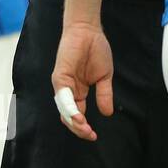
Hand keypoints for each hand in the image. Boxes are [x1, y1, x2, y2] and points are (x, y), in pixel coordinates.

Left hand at [51, 21, 113, 141]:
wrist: (89, 31)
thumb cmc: (96, 50)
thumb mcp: (105, 76)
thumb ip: (104, 94)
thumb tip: (108, 113)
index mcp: (78, 92)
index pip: (77, 115)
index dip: (84, 127)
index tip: (94, 136)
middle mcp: (68, 91)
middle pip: (68, 117)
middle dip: (78, 129)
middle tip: (90, 135)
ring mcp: (62, 85)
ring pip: (63, 110)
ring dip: (73, 121)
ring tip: (85, 128)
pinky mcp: (59, 77)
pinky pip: (64, 96)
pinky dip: (70, 108)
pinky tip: (79, 116)